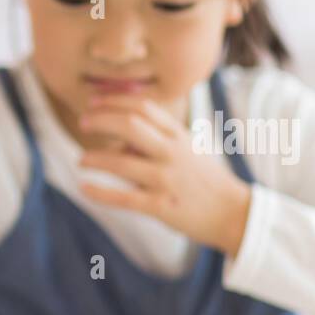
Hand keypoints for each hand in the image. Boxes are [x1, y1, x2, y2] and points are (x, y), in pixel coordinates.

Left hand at [77, 95, 251, 256]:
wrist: (233, 213)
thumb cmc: (204, 180)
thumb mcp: (187, 151)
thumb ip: (156, 141)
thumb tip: (117, 139)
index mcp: (179, 136)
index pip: (143, 107)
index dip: (114, 101)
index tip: (94, 101)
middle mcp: (172, 153)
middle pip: (130, 126)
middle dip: (101, 120)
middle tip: (83, 122)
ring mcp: (165, 179)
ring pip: (121, 164)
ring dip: (95, 159)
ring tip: (82, 160)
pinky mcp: (160, 206)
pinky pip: (123, 198)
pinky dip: (100, 193)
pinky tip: (83, 188)